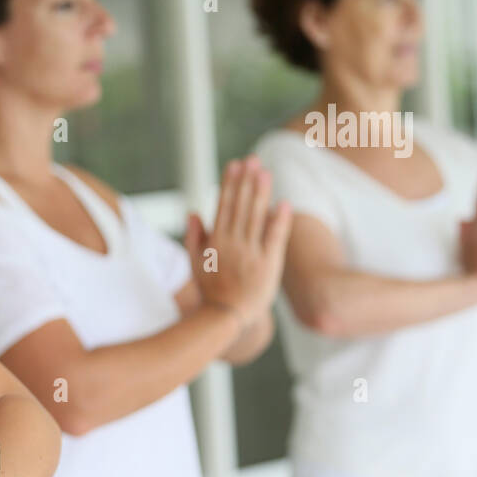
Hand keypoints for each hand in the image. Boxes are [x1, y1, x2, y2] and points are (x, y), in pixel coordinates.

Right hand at [185, 156, 292, 326]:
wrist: (225, 316)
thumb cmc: (210, 290)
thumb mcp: (195, 263)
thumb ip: (194, 237)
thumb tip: (193, 212)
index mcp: (215, 241)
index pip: (223, 206)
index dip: (230, 184)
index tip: (235, 164)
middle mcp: (231, 243)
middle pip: (240, 206)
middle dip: (246, 181)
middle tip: (253, 160)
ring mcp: (250, 253)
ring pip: (256, 217)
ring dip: (261, 193)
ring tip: (265, 173)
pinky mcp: (268, 264)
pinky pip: (274, 239)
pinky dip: (278, 221)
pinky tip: (283, 204)